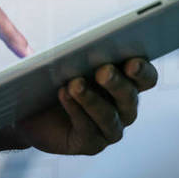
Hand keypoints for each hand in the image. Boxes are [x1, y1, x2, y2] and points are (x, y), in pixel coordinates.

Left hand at [14, 57, 157, 155]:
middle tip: (103, 71)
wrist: (32, 109)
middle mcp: (124, 108)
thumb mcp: (66, 56)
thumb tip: (64, 33)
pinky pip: (87, 130)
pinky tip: (63, 94)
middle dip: (117, 83)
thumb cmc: (57, 76)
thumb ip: (74, 44)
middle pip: (129, 96)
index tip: (131, 63)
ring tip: (75, 84)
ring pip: (109, 116)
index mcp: (127, 81)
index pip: (146, 77)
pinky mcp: (91, 144)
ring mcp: (110, 129)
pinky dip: (75, 110)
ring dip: (92, 99)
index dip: (142, 70)